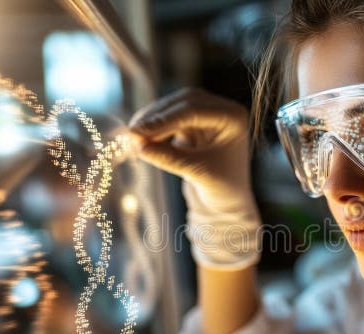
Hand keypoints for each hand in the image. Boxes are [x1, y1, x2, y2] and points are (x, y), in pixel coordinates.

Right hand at [129, 88, 251, 195]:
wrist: (227, 202)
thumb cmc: (222, 188)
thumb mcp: (197, 173)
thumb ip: (170, 158)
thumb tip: (139, 146)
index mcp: (232, 117)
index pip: (193, 110)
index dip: (162, 119)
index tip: (137, 131)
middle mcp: (222, 110)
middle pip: (183, 102)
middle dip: (155, 117)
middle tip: (131, 133)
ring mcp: (208, 114)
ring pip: (174, 108)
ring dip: (152, 121)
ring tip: (133, 139)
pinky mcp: (195, 123)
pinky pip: (170, 119)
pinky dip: (156, 129)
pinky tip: (142, 140)